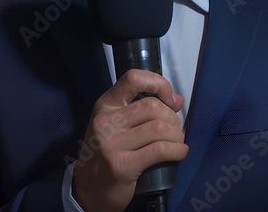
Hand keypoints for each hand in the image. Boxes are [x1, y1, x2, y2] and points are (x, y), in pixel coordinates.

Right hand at [72, 69, 187, 211]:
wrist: (88, 188)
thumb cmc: (107, 152)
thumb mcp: (117, 124)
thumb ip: (142, 108)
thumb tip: (176, 99)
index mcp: (105, 105)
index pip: (133, 79)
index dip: (158, 84)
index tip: (169, 99)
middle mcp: (105, 121)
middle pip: (153, 106)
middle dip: (172, 118)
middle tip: (173, 130)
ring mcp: (111, 144)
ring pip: (159, 128)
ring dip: (176, 136)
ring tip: (176, 142)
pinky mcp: (122, 166)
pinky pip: (160, 150)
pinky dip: (177, 150)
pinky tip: (179, 153)